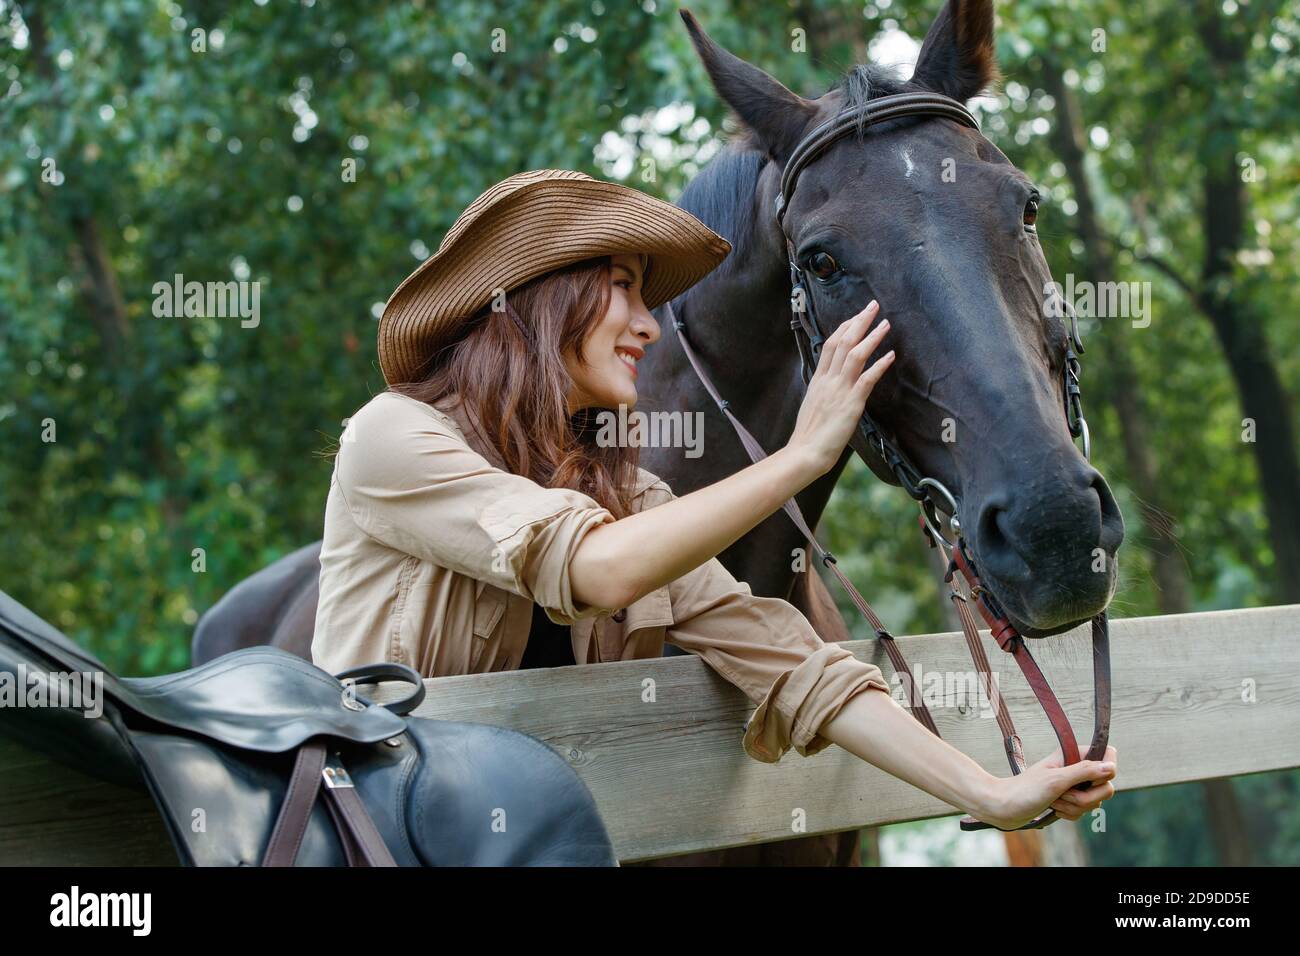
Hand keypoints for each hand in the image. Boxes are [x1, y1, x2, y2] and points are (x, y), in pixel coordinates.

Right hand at [785, 300, 894, 474]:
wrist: (805, 452)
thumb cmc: (809, 435)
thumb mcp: (813, 405)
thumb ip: (823, 391)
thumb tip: (830, 385)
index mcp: (818, 380)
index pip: (829, 345)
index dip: (844, 328)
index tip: (856, 317)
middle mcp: (828, 380)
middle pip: (842, 342)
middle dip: (859, 321)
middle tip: (873, 306)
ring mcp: (839, 390)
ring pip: (855, 355)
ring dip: (871, 337)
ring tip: (885, 324)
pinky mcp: (851, 404)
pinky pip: (867, 379)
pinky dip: (879, 365)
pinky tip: (890, 355)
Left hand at [972, 745, 1117, 830]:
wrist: (1004, 807)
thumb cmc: (1025, 790)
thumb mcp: (1056, 780)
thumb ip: (1085, 771)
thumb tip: (1111, 767)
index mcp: (1074, 754)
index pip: (1109, 756)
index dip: (1106, 772)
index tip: (1087, 781)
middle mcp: (1076, 767)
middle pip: (1106, 786)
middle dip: (1086, 797)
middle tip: (1063, 794)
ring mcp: (1073, 784)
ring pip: (1095, 801)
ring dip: (1074, 807)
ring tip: (1053, 801)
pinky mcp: (1069, 800)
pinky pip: (1084, 811)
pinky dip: (1070, 814)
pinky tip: (1053, 808)